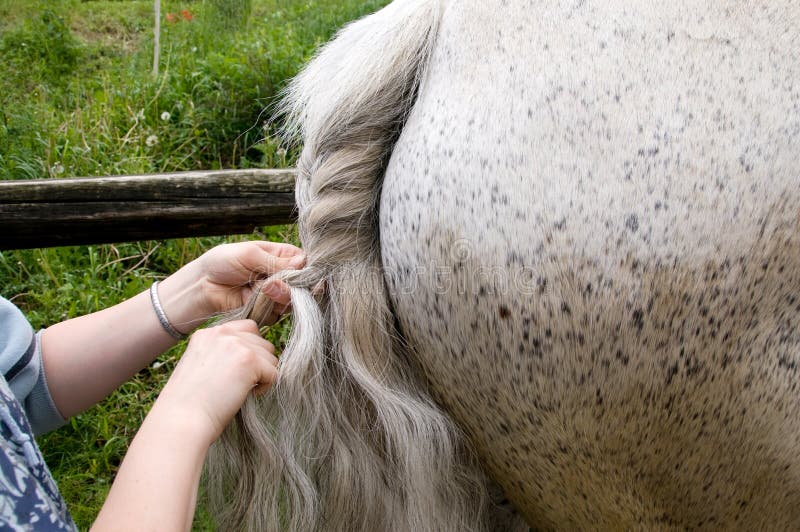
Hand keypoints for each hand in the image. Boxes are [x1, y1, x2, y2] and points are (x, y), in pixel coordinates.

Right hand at [154, 320, 278, 444]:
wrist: (182, 419)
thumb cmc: (191, 403)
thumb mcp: (202, 366)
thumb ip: (223, 353)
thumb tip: (257, 355)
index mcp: (208, 333)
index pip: (247, 329)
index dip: (250, 350)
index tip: (238, 371)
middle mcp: (222, 333)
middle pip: (262, 342)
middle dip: (259, 363)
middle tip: (240, 384)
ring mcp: (237, 344)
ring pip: (271, 357)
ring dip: (263, 375)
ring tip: (241, 390)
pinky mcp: (249, 360)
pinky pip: (274, 372)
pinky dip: (266, 387)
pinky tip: (247, 396)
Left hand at [198, 241, 304, 315]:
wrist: (202, 285)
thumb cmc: (223, 262)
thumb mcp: (250, 254)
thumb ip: (276, 262)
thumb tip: (303, 263)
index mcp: (282, 256)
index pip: (305, 264)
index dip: (307, 272)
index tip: (305, 278)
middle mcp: (282, 276)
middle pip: (302, 286)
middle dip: (288, 288)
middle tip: (270, 285)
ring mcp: (274, 295)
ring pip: (290, 302)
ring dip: (275, 299)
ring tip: (256, 290)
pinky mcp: (266, 311)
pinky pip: (275, 315)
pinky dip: (265, 309)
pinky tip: (250, 301)